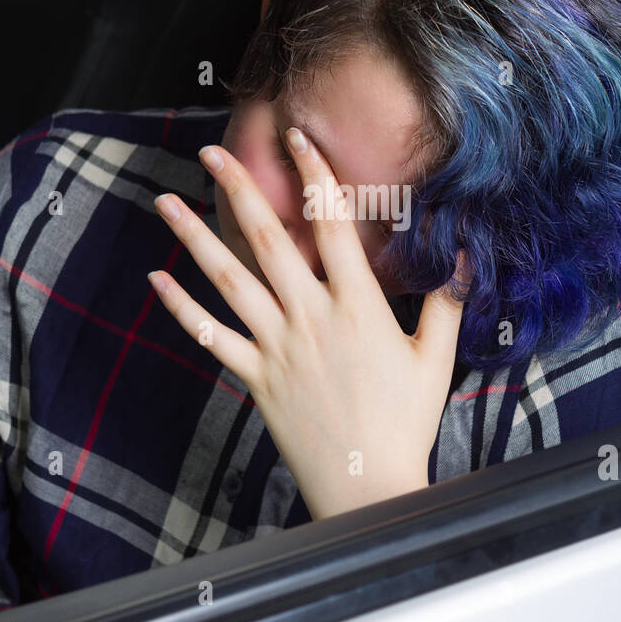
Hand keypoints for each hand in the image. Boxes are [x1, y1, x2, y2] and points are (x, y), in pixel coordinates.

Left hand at [148, 127, 468, 519]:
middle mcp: (311, 317)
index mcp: (358, 305)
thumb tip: (463, 253)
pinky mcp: (254, 376)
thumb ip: (446, 301)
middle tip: (211, 152)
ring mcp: (277, 346)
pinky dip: (180, 307)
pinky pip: (208, 336)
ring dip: (193, 237)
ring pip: (227, 279)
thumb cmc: (406, 421)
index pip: (332, 224)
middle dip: (238, 188)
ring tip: (165, 202)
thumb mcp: (436, 357)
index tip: (298, 139)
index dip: (315, 175)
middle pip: (268, 239)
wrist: (367, 482)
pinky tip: (156, 278)